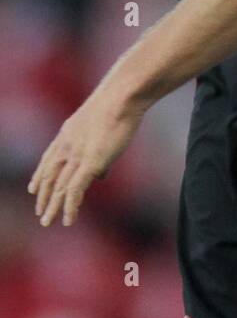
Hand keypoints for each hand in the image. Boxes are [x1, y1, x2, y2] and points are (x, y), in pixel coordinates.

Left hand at [28, 87, 145, 225]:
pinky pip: (74, 191)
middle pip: (49, 175)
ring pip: (59, 187)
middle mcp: (67, 146)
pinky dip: (70, 208)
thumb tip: (100, 174)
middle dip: (44, 195)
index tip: (34, 189)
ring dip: (52, 206)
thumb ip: (98, 149)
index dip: (39, 175)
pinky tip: (68, 220)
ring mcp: (77, 155)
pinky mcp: (90, 164)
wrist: (122, 96)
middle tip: (41, 212)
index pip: (48, 159)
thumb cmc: (119, 104)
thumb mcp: (103, 125)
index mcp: (67, 133)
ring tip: (47, 222)